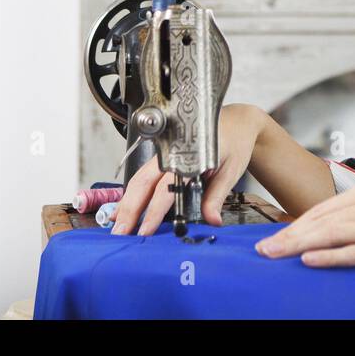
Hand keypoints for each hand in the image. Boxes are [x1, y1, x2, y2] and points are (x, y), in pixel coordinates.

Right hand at [110, 103, 264, 234]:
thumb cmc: (234, 142)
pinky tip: (123, 209)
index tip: (144, 231)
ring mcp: (164, 154)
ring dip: (126, 203)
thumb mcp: (231, 170)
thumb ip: (217, 196)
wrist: (236, 122)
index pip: (166, 189)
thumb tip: (212, 221)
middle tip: (120, 234)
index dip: (153, 212)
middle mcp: (171, 153)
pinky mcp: (163, 157)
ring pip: (139, 179)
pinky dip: (132, 194)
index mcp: (188, 156)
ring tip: (117, 226)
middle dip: (129, 210)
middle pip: (143, 183)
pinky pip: (143, 176)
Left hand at [253, 178, 354, 283]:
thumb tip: (309, 235)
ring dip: (300, 246)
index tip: (270, 240)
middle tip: (264, 250)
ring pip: (334, 234)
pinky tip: (309, 261)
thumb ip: (350, 220)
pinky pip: (354, 252)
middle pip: (323, 221)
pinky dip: (329, 257)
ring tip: (277, 255)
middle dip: (289, 236)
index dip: (293, 225)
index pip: (322, 210)